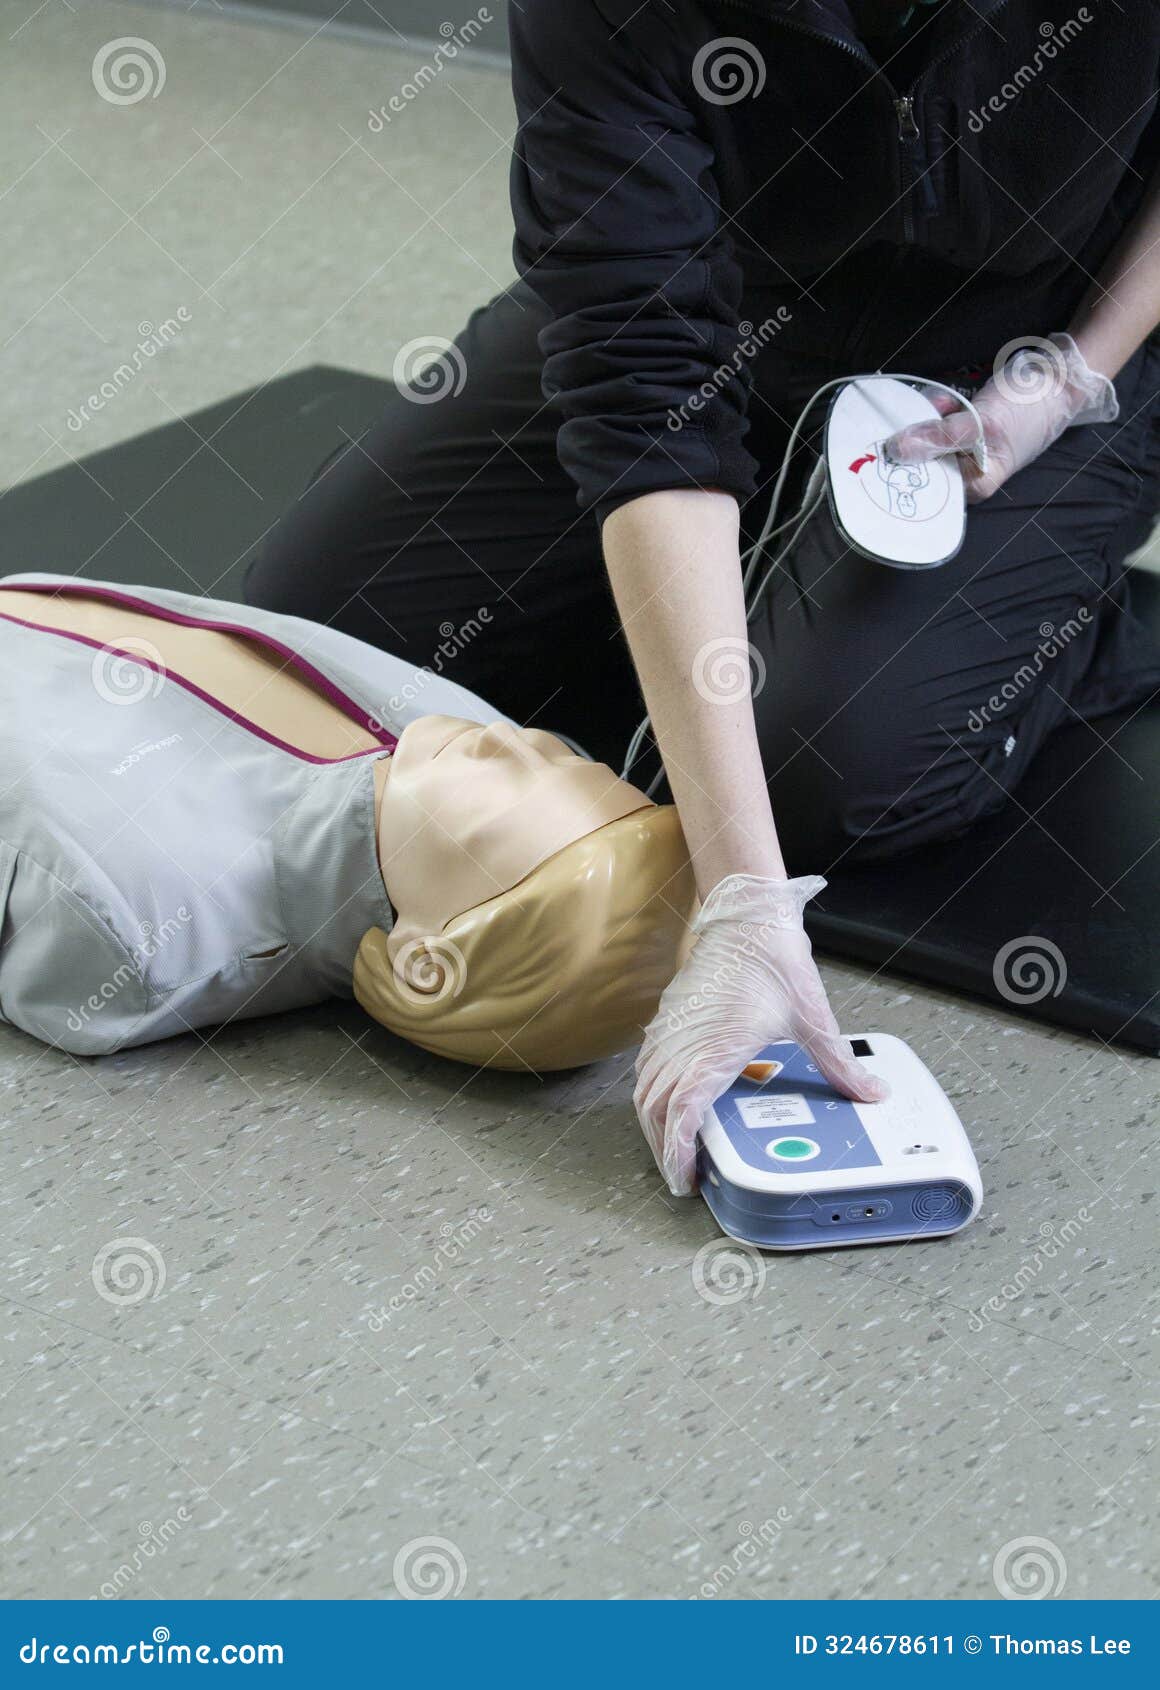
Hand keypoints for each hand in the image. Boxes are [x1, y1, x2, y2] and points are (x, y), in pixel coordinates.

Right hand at [633, 874, 889, 1195]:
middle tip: (684, 1178)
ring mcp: (672, 1030)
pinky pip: (647, 1068)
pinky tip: (670, 1104)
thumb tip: (870, 1091)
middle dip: (663, 1151)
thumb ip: (839, 1063)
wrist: (747, 916)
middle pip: (654, 1110)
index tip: (687, 1179)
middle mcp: (685, 1042)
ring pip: (645, 1090)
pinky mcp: (669, 1020)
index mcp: (717, 1048)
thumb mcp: (813, 1017)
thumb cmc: (774, 959)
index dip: (677, 1152)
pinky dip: (653, 1096)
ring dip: (655, 1125)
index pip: (681, 1113)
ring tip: (675, 1149)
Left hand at [884, 332, 1117, 503]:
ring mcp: (965, 450)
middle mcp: (967, 473)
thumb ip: (940, 438)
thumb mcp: (983, 424)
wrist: (1057, 379)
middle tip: (924, 415)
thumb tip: (897, 451)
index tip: (888, 448)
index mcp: (974, 485)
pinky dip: (939, 408)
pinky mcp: (965, 429)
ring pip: (928, 438)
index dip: (906, 469)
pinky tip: (947, 398)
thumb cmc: (1028, 408)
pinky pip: (938, 423)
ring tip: (944, 401)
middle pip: (924, 462)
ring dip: (929, 416)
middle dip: (919, 435)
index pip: (928, 487)